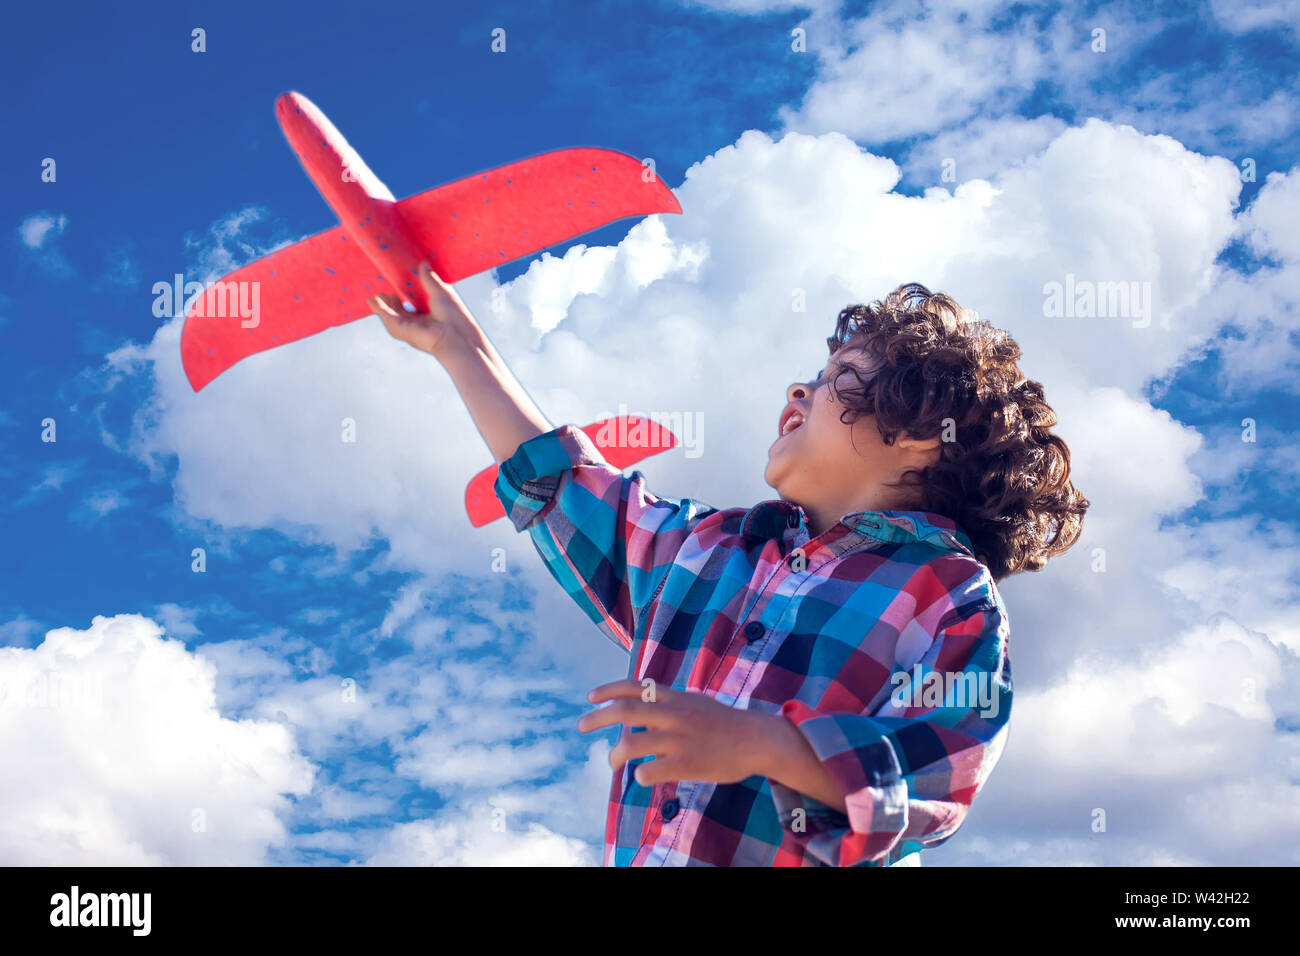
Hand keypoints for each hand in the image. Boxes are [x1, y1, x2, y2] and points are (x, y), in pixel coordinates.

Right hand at [367, 261, 478, 358]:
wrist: (456, 334)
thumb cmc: (454, 316)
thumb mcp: (441, 292)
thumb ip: (429, 279)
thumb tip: (424, 264)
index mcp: (430, 317)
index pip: (414, 308)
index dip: (405, 298)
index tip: (398, 286)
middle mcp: (420, 325)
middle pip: (400, 314)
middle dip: (391, 304)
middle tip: (383, 293)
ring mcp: (410, 329)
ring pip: (392, 317)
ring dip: (382, 307)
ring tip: (375, 296)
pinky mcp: (403, 330)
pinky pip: (389, 318)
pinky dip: (380, 309)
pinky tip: (373, 300)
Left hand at [577, 679, 784, 786]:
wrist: (757, 739)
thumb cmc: (726, 724)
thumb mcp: (696, 702)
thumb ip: (670, 702)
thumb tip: (646, 701)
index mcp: (675, 698)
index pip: (634, 685)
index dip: (608, 689)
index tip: (590, 697)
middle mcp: (672, 714)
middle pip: (624, 711)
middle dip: (596, 718)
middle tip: (580, 725)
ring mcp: (677, 739)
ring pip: (630, 743)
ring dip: (613, 755)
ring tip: (611, 762)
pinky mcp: (685, 763)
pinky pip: (648, 771)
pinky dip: (639, 775)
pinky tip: (643, 776)